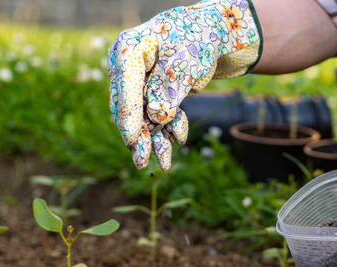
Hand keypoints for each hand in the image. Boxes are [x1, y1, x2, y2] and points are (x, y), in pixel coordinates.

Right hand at [107, 0, 261, 169]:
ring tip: (164, 164)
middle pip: (129, 107)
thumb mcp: (185, 61)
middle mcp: (127, 67)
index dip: (128, 115)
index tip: (131, 140)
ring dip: (154, 140)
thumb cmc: (196, 39)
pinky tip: (178, 137)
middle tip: (143, 163)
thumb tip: (157, 116)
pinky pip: (158, 116)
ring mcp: (138, 81)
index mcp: (128, 50)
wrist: (210, 33)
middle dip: (139, 137)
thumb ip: (168, 87)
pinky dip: (169, 127)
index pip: (125, 86)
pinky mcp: (152, 93)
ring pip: (143, 116)